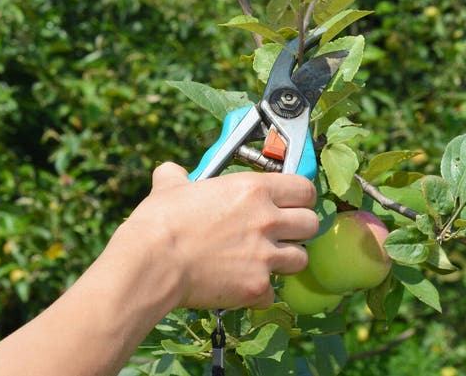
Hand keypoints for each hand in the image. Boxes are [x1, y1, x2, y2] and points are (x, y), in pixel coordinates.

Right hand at [113, 162, 319, 312]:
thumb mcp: (171, 186)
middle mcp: (267, 220)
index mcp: (253, 189)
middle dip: (299, 229)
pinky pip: (273, 293)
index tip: (291, 203)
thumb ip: (177, 175)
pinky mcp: (256, 287)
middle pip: (312, 224)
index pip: (304, 188)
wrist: (153, 263)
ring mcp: (265, 256)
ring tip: (264, 260)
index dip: (300, 196)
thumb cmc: (161, 221)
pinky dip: (260, 292)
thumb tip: (170, 172)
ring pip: (301, 259)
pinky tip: (241, 285)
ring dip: (285, 260)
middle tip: (281, 232)